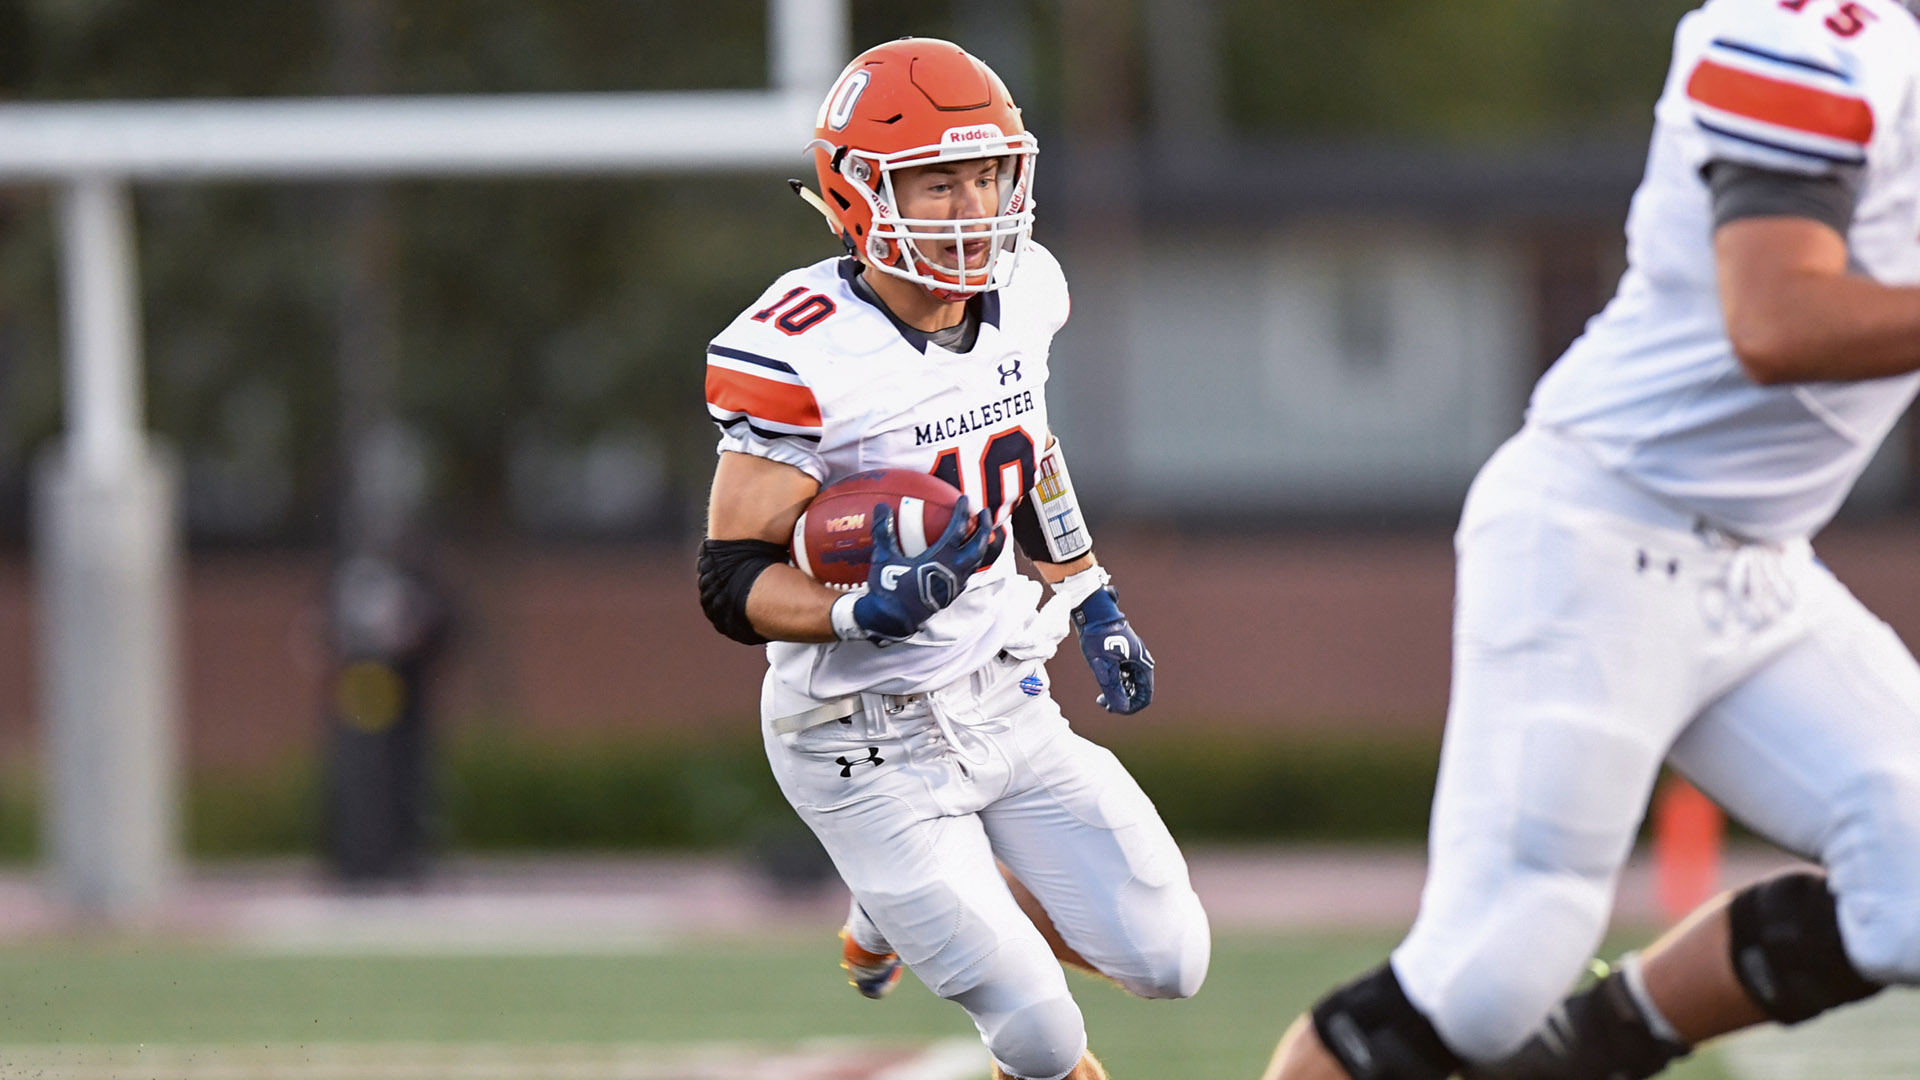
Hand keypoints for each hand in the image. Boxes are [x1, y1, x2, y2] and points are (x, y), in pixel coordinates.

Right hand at [851, 496, 998, 640]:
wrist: (893, 620)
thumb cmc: (888, 589)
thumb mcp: (883, 557)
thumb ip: (883, 531)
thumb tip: (881, 506)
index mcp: (941, 559)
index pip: (958, 530)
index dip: (963, 512)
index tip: (965, 499)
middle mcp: (954, 571)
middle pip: (978, 545)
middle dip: (984, 527)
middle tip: (985, 513)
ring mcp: (955, 584)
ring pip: (976, 561)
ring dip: (981, 544)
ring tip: (982, 533)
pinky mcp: (952, 594)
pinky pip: (968, 574)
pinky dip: (971, 561)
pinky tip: (964, 558)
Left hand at [1072, 584, 1153, 713]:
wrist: (1092, 611)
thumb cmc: (1099, 637)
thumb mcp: (1104, 665)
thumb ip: (1113, 688)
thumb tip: (1121, 708)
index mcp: (1143, 665)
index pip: (1144, 697)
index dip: (1129, 708)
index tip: (1111, 709)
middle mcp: (1141, 662)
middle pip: (1137, 691)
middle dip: (1122, 701)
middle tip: (1102, 702)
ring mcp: (1132, 657)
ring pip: (1129, 683)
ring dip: (1117, 692)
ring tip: (1100, 695)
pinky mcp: (1122, 654)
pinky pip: (1123, 674)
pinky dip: (1114, 681)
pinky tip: (1102, 681)